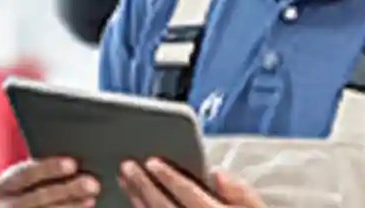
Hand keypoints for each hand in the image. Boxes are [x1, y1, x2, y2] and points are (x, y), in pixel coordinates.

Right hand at [0, 157, 101, 206]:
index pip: (25, 174)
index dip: (48, 168)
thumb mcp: (32, 178)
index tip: (72, 164)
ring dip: (70, 207)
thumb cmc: (34, 187)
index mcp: (3, 185)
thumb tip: (76, 161)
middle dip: (66, 190)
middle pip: (36, 198)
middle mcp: (6, 206)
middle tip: (92, 184)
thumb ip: (45, 170)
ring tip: (91, 199)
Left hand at [119, 159, 265, 206]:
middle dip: (144, 185)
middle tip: (127, 166)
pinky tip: (135, 203)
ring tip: (125, 181)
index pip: (188, 193)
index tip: (151, 161)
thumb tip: (216, 172)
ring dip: (138, 200)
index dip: (169, 177)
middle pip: (164, 207)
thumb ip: (239, 192)